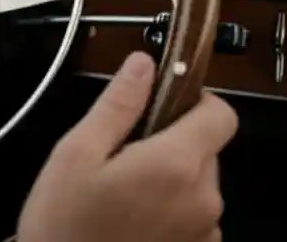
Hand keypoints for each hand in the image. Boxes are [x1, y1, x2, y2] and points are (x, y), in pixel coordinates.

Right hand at [17, 52, 236, 241]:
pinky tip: (132, 224)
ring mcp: (205, 233)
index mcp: (177, 164)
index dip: (196, 102)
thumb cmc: (64, 223)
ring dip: (171, 182)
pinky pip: (194, 219)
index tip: (159, 106)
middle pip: (206, 150)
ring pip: (198, 186)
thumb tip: (144, 62)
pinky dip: (172, 214)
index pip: (222, 114)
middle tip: (120, 158)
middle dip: (171, 144)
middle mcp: (204, 198)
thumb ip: (117, 105)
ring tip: (121, 197)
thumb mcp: (76, 154)